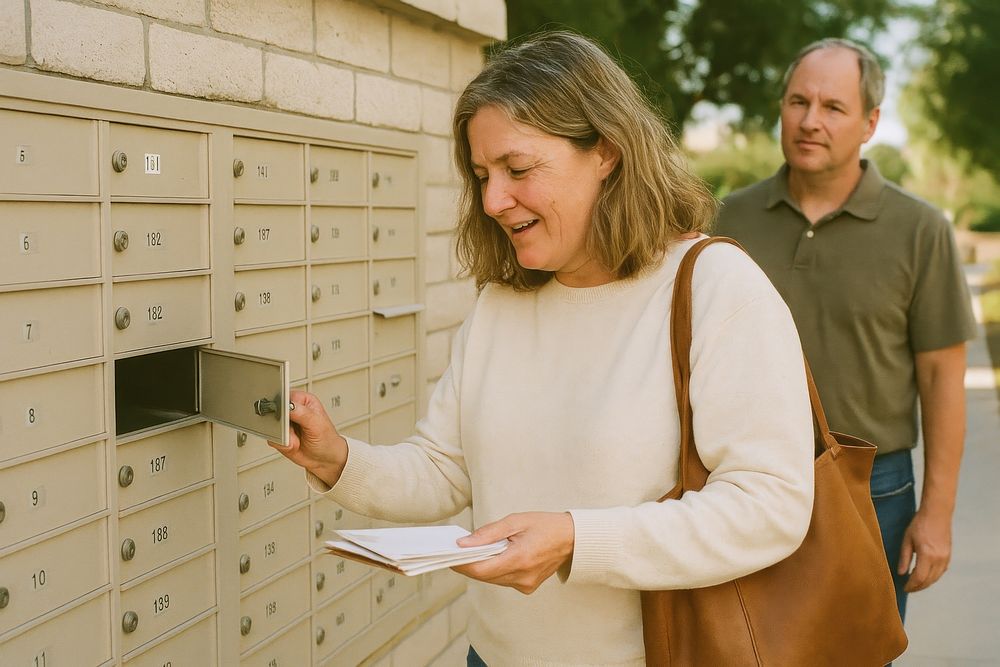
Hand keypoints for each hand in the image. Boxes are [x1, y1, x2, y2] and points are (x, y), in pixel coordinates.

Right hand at [268, 390, 348, 486]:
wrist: (324, 460)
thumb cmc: (327, 439)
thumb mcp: (318, 424)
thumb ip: (302, 413)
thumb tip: (288, 406)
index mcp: (303, 400)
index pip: (285, 396)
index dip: (282, 406)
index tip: (285, 416)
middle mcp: (292, 410)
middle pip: (274, 412)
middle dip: (282, 425)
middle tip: (293, 432)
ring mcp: (284, 423)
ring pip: (272, 426)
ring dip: (284, 436)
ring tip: (297, 440)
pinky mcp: (279, 436)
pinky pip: (272, 439)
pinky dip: (282, 444)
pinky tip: (294, 445)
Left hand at [451, 512, 574, 594]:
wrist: (572, 539)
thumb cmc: (545, 526)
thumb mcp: (515, 521)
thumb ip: (488, 533)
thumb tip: (464, 543)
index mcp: (520, 559)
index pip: (481, 570)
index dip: (462, 565)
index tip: (449, 556)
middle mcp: (522, 577)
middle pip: (485, 576)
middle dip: (471, 563)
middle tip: (461, 548)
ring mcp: (526, 584)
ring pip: (493, 579)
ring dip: (483, 566)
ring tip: (479, 550)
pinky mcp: (528, 587)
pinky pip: (503, 580)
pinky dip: (496, 569)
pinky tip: (498, 556)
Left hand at [898, 507, 951, 591]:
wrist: (937, 513)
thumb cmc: (919, 524)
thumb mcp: (907, 540)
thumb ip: (904, 558)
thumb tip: (901, 573)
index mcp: (927, 555)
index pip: (919, 577)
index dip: (911, 585)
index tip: (904, 588)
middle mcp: (939, 559)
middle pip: (929, 580)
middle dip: (918, 587)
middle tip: (909, 589)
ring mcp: (946, 558)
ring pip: (936, 577)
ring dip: (926, 583)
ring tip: (915, 584)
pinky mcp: (949, 555)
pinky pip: (941, 571)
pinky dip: (933, 576)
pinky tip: (925, 575)